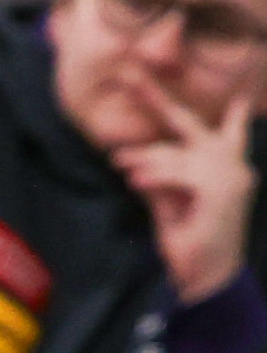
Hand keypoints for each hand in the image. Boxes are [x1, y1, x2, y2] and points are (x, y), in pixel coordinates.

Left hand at [115, 84, 258, 304]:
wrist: (206, 278)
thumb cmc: (190, 242)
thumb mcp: (169, 204)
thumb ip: (159, 178)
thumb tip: (132, 157)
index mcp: (226, 165)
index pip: (223, 126)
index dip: (220, 105)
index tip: (226, 84)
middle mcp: (233, 165)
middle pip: (189, 122)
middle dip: (155, 97)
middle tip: (127, 75)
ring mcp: (230, 176)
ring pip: (176, 152)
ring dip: (144, 156)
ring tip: (119, 161)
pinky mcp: (219, 191)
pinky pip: (178, 173)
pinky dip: (155, 175)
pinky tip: (134, 178)